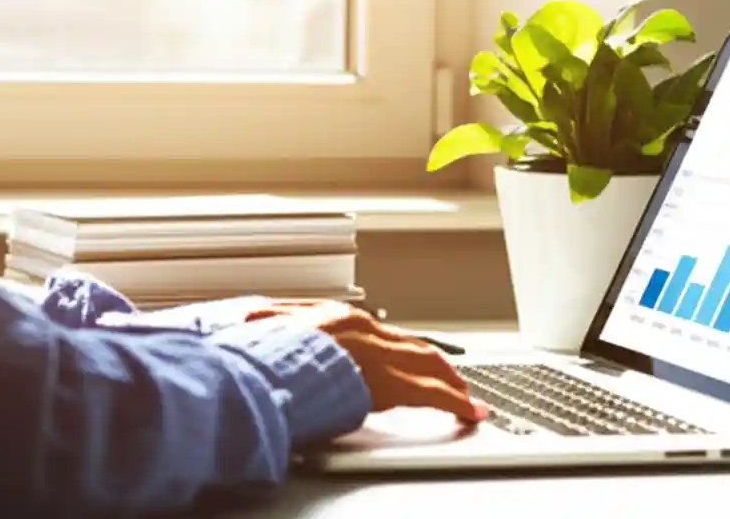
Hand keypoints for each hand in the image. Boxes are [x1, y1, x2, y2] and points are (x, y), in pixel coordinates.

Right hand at [247, 301, 488, 422]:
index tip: (408, 355)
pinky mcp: (390, 384)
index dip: (400, 347)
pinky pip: (432, 393)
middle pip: (412, 345)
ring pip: (429, 364)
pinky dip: (455, 402)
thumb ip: (277, 326)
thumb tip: (258, 321)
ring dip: (450, 381)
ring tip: (465, 396)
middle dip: (435, 362)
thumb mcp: (268, 330)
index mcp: (340, 319)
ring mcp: (381, 355)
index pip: (383, 334)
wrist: (268, 361)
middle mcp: (367, 331)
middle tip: (452, 376)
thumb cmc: (264, 350)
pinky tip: (470, 411)